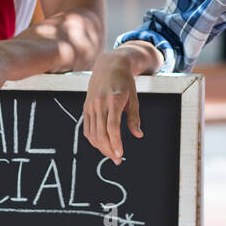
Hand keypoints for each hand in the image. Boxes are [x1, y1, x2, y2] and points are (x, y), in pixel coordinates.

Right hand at [82, 50, 142, 164]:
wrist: (109, 65)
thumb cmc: (124, 81)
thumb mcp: (134, 98)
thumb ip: (134, 118)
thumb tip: (138, 135)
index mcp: (114, 100)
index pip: (112, 127)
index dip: (116, 143)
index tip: (120, 155)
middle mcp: (100, 103)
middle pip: (101, 133)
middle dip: (109, 150)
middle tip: (117, 160)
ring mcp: (91, 105)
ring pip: (93, 133)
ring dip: (101, 147)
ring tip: (111, 155)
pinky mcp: (86, 107)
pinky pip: (87, 128)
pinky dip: (93, 139)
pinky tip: (101, 145)